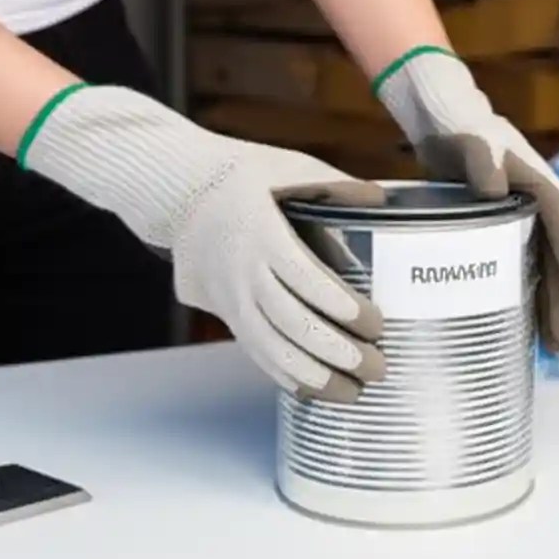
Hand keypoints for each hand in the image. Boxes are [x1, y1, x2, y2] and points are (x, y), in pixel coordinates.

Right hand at [19, 85, 386, 401]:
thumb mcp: (287, 166)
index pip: (304, 277)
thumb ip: (334, 184)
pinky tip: (315, 390)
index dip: (339, 305)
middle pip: (291, 322)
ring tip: (354, 392)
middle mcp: (243, 272)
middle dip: (335, 351)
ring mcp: (231, 298)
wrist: (178, 192)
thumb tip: (380, 200)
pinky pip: (255, 352)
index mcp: (261, 233)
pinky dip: (285, 375)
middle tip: (377, 367)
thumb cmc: (241, 175)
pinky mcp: (226, 313)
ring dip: (314, 375)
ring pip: (271, 347)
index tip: (375, 323)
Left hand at [376, 49, 558, 351]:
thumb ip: (481, 155)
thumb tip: (495, 184)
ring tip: (554, 347)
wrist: (438, 117)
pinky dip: (523, 295)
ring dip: (551, 305)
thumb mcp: (468, 136)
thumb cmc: (456, 124)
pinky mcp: (498, 232)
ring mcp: (518, 221)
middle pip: (556, 254)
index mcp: (536, 181)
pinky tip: (522, 327)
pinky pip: (518, 268)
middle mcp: (534, 205)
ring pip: (541, 267)